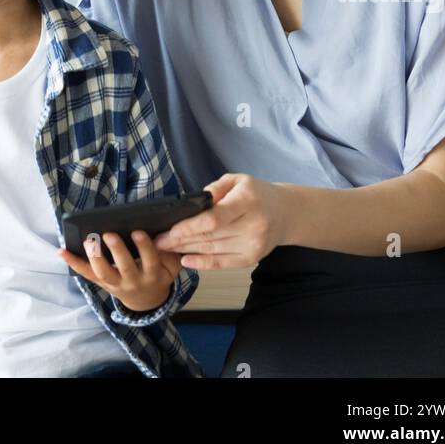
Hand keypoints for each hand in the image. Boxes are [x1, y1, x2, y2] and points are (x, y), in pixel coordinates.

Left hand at [56, 229, 182, 312]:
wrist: (147, 299)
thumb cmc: (159, 273)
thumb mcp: (171, 264)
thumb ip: (169, 248)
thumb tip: (164, 229)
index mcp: (152, 274)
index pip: (149, 260)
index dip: (144, 246)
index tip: (138, 231)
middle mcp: (133, 281)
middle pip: (124, 267)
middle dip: (116, 250)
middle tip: (109, 234)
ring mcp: (115, 284)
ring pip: (103, 274)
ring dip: (94, 257)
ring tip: (88, 241)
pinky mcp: (102, 283)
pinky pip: (86, 274)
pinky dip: (73, 262)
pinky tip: (61, 250)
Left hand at [152, 174, 291, 269]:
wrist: (286, 214)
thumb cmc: (257, 193)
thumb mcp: (238, 179)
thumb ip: (216, 188)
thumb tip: (194, 200)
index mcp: (248, 202)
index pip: (214, 219)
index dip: (189, 227)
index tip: (169, 230)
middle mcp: (252, 227)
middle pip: (210, 237)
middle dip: (180, 240)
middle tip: (158, 240)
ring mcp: (252, 246)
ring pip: (213, 251)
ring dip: (186, 251)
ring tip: (166, 248)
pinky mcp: (251, 259)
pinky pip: (222, 264)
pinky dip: (203, 264)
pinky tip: (186, 260)